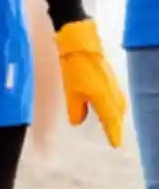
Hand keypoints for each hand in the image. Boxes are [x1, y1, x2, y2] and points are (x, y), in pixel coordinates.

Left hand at [55, 19, 125, 146]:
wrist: (81, 43)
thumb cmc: (74, 68)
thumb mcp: (71, 91)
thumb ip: (75, 109)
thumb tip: (77, 122)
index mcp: (103, 98)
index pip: (110, 120)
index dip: (113, 133)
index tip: (115, 145)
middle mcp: (112, 93)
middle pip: (117, 114)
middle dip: (116, 126)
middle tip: (115, 138)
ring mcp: (113, 84)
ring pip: (118, 105)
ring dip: (117, 116)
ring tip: (113, 125)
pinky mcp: (110, 78)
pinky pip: (116, 97)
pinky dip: (115, 106)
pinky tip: (110, 107)